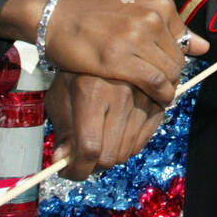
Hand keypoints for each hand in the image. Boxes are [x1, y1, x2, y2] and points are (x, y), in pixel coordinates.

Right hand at [0, 0, 207, 106]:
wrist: (58, 16)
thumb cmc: (95, 14)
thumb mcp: (135, 10)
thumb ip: (169, 27)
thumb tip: (203, 47)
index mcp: (160, 4)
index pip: (183, 41)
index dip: (176, 60)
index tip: (164, 69)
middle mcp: (152, 18)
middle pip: (178, 59)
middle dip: (172, 76)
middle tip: (160, 86)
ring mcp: (137, 38)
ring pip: (170, 72)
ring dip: (167, 88)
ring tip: (156, 94)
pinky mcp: (122, 60)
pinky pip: (155, 83)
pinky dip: (160, 95)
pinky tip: (155, 99)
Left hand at [44, 73, 165, 179]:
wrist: (109, 45)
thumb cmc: (77, 72)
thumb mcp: (60, 96)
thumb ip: (62, 131)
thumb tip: (62, 162)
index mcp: (91, 92)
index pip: (88, 148)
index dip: (76, 169)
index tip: (68, 172)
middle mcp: (120, 96)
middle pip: (110, 156)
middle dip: (91, 165)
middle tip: (81, 159)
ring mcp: (142, 100)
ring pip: (127, 153)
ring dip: (109, 156)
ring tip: (97, 142)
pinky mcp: (157, 104)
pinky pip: (141, 143)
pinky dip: (126, 146)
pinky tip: (114, 133)